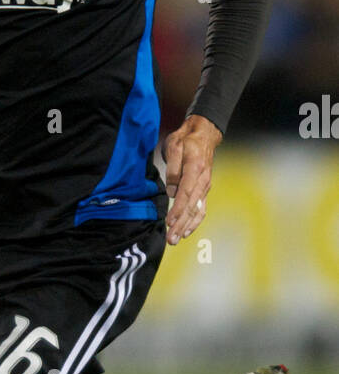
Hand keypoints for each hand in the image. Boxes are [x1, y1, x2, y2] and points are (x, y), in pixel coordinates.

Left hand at [163, 114, 222, 245]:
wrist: (204, 134)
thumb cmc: (186, 139)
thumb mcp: (174, 147)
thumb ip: (173, 169)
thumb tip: (172, 191)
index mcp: (195, 168)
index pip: (186, 193)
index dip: (178, 209)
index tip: (170, 222)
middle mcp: (203, 180)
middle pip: (192, 206)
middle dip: (181, 224)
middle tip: (171, 239)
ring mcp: (205, 186)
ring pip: (197, 210)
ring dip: (187, 227)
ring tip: (176, 239)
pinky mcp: (204, 190)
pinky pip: (201, 209)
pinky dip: (194, 222)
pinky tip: (187, 231)